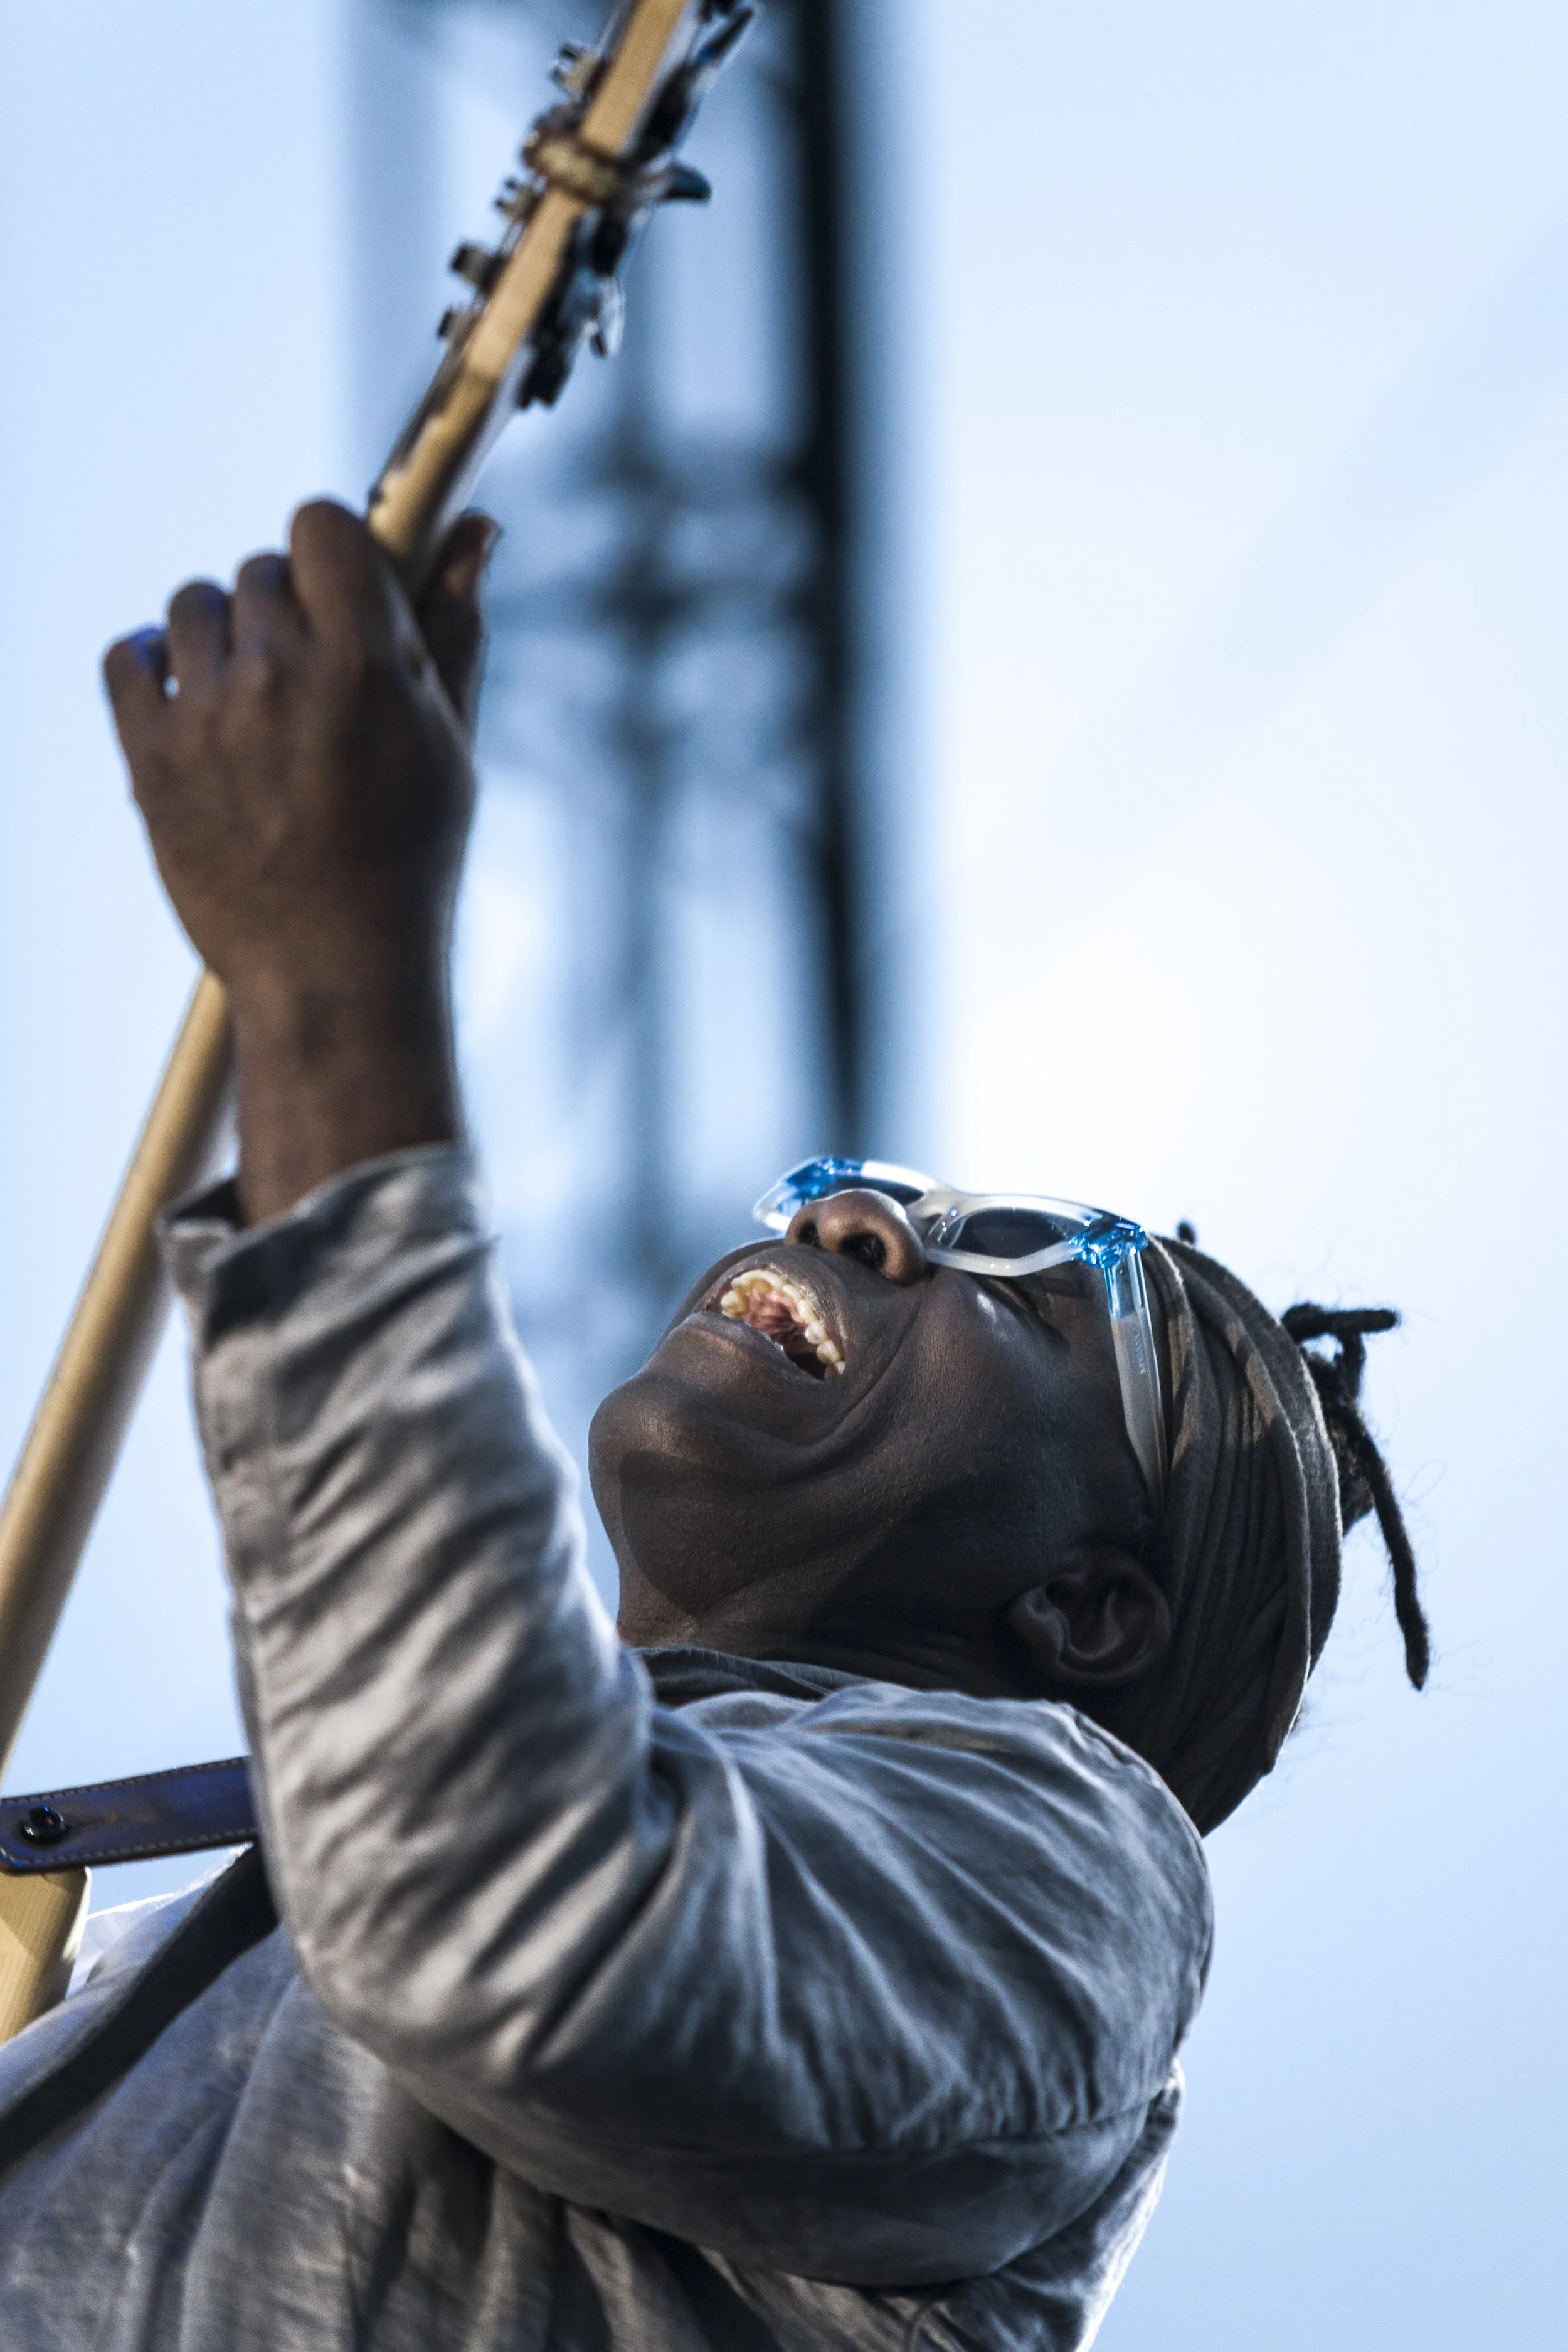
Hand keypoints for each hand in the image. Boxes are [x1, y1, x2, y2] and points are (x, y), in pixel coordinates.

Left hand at [104, 500, 498, 1221]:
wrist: (334, 976)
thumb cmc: (409, 863)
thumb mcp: (449, 744)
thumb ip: (452, 627)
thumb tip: (476, 525)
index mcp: (366, 664)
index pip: (321, 522)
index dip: (332, 551)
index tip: (343, 597)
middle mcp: (281, 676)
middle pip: (259, 568)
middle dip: (286, 611)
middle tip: (310, 686)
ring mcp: (209, 716)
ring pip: (191, 605)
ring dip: (222, 637)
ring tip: (253, 703)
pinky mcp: (151, 756)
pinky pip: (129, 656)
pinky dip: (155, 666)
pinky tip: (194, 705)